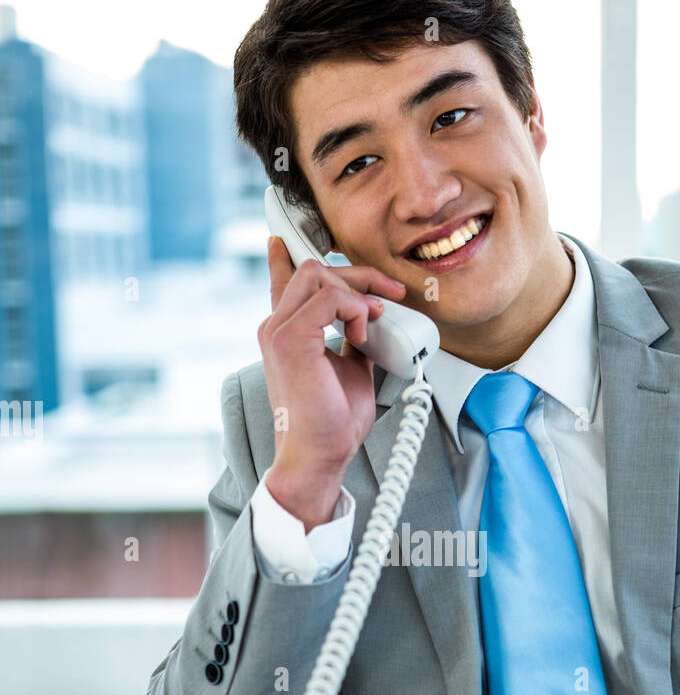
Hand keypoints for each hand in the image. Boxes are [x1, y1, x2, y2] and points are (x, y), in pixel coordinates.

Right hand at [258, 237, 406, 529]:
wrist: (321, 453)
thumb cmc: (333, 422)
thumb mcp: (351, 369)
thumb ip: (354, 340)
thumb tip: (374, 323)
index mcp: (287, 333)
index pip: (281, 282)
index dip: (283, 257)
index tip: (281, 241)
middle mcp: (277, 327)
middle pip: (313, 269)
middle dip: (357, 275)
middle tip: (388, 297)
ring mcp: (279, 331)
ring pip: (318, 274)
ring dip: (357, 292)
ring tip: (372, 324)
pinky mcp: (290, 340)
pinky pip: (329, 298)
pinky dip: (356, 310)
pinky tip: (363, 335)